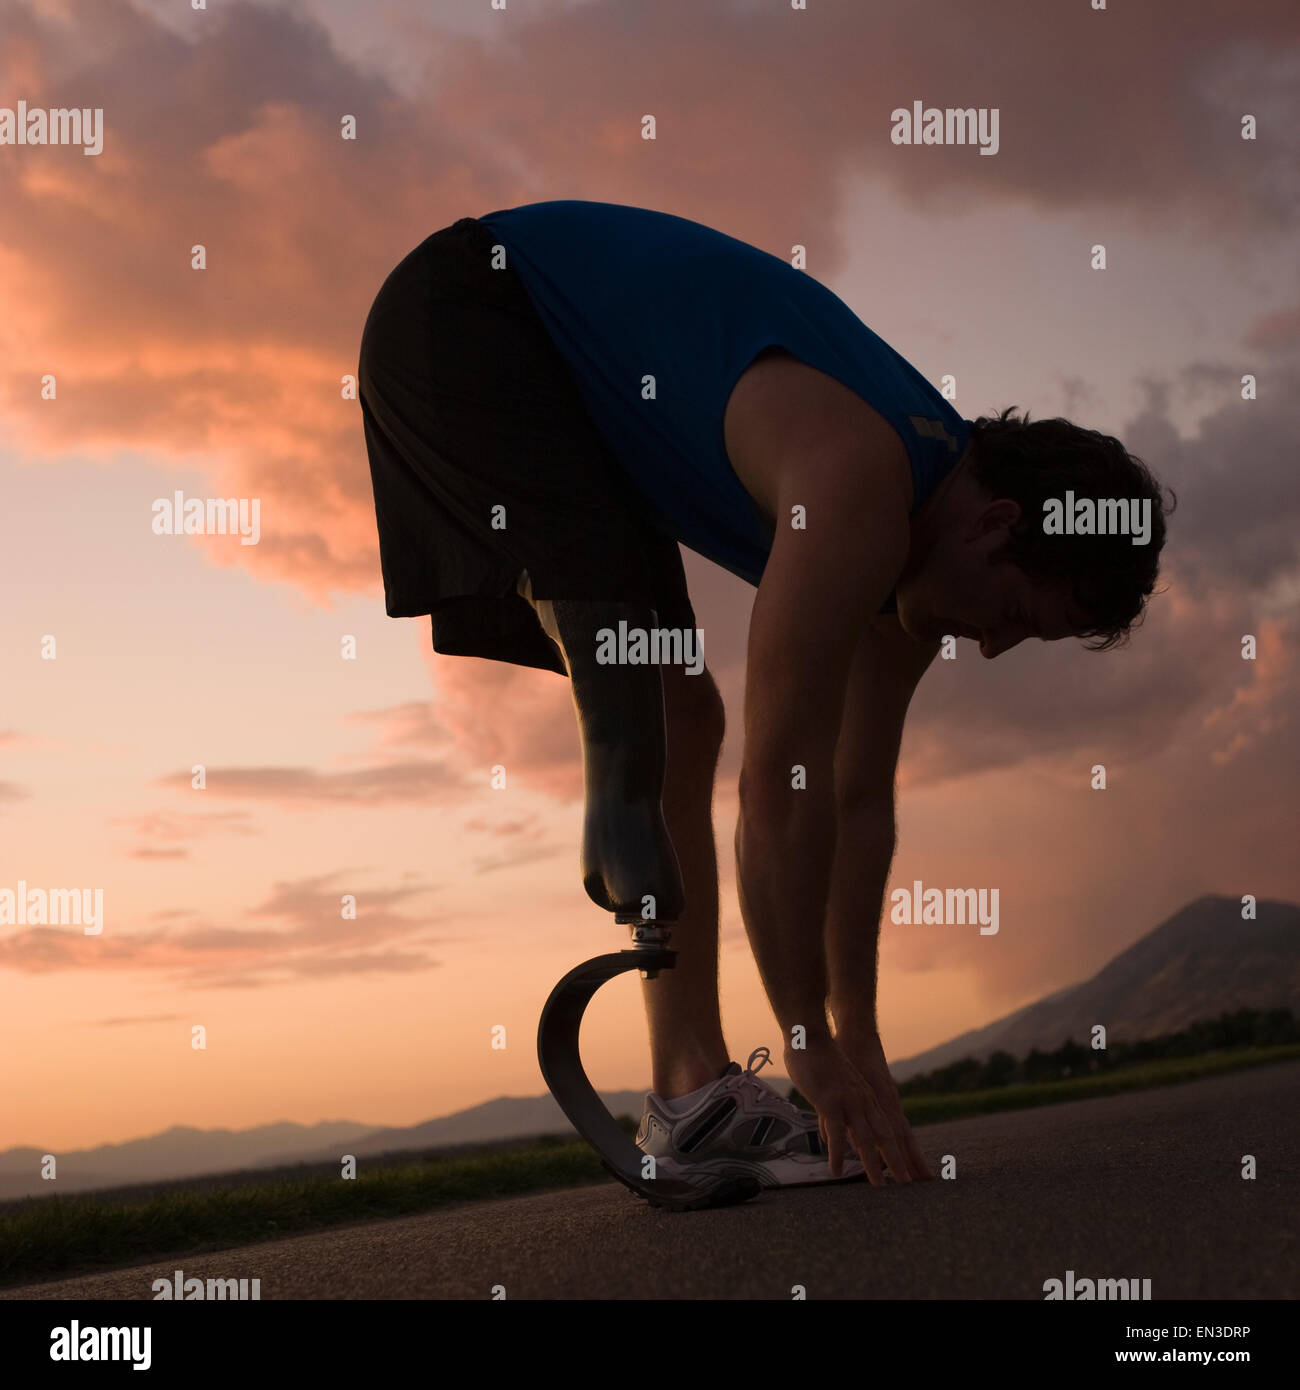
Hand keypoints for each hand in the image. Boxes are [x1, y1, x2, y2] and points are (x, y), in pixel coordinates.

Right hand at [782, 1035, 927, 1186]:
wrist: (811, 1035)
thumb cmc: (820, 1058)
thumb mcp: (835, 1088)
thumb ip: (835, 1114)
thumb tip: (832, 1136)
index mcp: (869, 1098)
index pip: (892, 1128)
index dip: (903, 1150)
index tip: (914, 1170)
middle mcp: (865, 1101)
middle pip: (888, 1136)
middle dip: (899, 1162)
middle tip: (909, 1186)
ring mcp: (851, 1101)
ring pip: (868, 1139)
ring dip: (874, 1164)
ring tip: (879, 1187)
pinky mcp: (832, 1101)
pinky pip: (839, 1132)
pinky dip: (838, 1154)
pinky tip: (836, 1171)